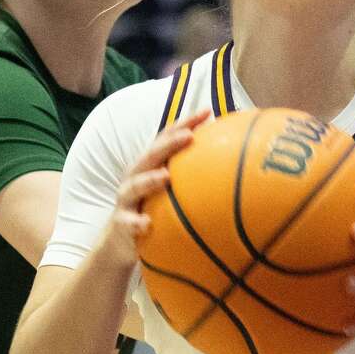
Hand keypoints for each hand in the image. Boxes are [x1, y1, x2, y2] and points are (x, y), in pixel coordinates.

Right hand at [99, 110, 209, 266]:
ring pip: (135, 186)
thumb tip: (234, 166)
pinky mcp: (121, 223)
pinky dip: (136, 222)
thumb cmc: (152, 210)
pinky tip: (147, 224)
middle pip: (151, 155)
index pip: (167, 138)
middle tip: (189, 136)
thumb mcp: (170, 191)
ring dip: (149, 180)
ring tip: (166, 176)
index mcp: (150, 165)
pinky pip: (128, 223)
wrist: (120, 242)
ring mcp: (126, 199)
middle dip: (169, 144)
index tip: (207, 111)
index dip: (185, 123)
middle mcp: (136, 177)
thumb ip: (192, 177)